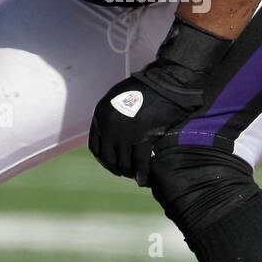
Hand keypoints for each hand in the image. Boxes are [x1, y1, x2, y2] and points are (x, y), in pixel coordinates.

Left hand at [89, 16, 230, 185]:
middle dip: (116, 168)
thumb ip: (112, 115)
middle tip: (125, 173)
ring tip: (136, 177)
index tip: (112, 164)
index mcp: (101, 114)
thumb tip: (113, 136)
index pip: (95, 146)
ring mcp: (125, 132)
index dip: (103, 159)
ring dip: (130, 172)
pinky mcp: (142, 136)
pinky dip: (142, 173)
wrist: (166, 82)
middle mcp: (109, 125)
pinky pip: (140, 162)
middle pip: (108, 157)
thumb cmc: (146, 88)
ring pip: (124, 162)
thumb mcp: (118, 97)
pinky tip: (144, 180)